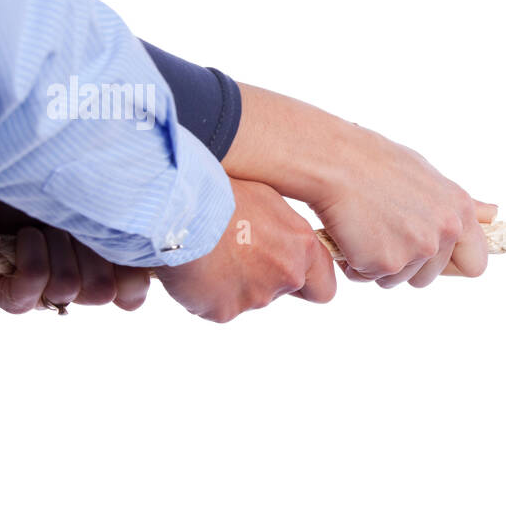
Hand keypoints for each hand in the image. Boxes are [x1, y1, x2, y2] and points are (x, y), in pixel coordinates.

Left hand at [0, 157, 149, 315]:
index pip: (132, 289)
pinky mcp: (2, 290)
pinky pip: (30, 295)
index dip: (134, 283)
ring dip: (56, 251)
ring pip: (72, 290)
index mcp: (100, 247)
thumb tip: (140, 281)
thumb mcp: (81, 188)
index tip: (133, 259)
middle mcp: (72, 268)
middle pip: (105, 291)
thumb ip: (117, 223)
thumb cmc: (26, 167)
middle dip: (92, 253)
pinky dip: (27, 261)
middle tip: (73, 226)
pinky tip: (19, 238)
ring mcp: (39, 281)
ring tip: (38, 226)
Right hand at [156, 178, 335, 322]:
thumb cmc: (223, 194)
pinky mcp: (225, 311)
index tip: (295, 277)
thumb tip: (279, 239)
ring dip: (231, 282)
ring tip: (209, 253)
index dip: (308, 285)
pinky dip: (205, 293)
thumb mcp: (265, 201)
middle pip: (279, 291)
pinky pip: (215, 306)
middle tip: (236, 256)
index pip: (323, 287)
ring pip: (247, 298)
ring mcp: (256, 297)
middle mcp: (286, 275)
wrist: (182, 209)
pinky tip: (194, 267)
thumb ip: (282, 231)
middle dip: (262, 279)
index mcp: (302, 246)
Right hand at [223, 84, 491, 285]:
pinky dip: (356, 263)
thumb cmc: (376, 164)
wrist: (335, 161)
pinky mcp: (386, 263)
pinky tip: (350, 232)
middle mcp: (444, 232)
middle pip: (429, 278)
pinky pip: (370, 277)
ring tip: (365, 227)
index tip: (433, 260)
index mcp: (459, 210)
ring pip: (398, 280)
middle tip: (383, 231)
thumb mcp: (427, 177)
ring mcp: (417, 250)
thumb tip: (495, 214)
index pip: (476, 264)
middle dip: (404, 265)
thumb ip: (459, 205)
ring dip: (378, 264)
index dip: (453, 266)